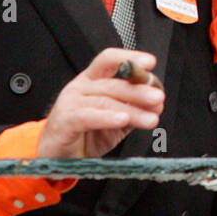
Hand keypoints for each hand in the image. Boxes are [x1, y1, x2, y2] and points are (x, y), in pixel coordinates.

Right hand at [37, 49, 164, 158]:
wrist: (58, 158)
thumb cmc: (85, 134)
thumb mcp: (116, 119)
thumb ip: (135, 109)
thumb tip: (158, 103)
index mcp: (92, 80)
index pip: (109, 60)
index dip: (129, 58)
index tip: (150, 62)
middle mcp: (80, 87)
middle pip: (112, 83)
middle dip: (139, 90)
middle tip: (158, 98)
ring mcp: (70, 102)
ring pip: (105, 101)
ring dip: (132, 110)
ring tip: (151, 119)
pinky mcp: (65, 121)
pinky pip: (88, 116)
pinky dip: (107, 118)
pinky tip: (123, 120)